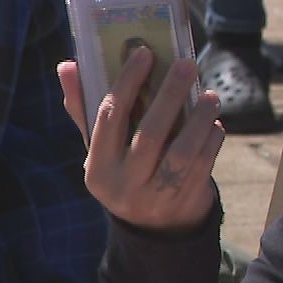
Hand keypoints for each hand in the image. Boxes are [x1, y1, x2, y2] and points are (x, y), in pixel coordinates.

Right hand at [60, 46, 224, 233]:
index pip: (109, 117)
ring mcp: (156, 197)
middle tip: (186, 64)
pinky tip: (214, 122)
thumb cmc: (124, 171)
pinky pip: (202, 166)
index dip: (127, 82)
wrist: (153, 229)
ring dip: (198, 120)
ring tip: (210, 96)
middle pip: (149, 134)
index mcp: (97, 167)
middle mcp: (124, 185)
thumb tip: (68, 64)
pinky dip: (211, 141)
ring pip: (181, 153)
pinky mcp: (185, 202)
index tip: (144, 52)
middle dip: (169, 95)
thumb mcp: (100, 150)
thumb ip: (86, 108)